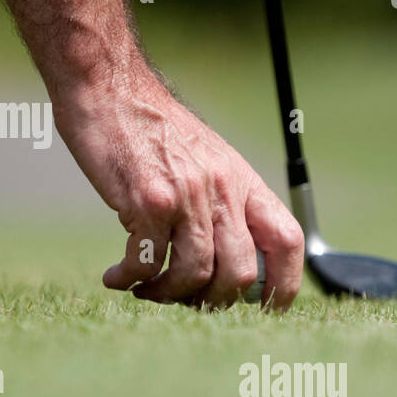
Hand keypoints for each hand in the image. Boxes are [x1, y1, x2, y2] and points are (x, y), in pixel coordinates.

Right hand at [54, 71, 304, 309]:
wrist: (109, 88)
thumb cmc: (149, 128)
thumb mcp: (205, 158)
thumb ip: (221, 201)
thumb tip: (229, 259)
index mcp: (242, 181)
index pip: (287, 240)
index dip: (285, 284)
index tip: (265, 308)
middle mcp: (222, 189)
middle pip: (239, 272)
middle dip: (212, 301)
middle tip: (184, 299)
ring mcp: (186, 196)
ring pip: (194, 275)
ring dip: (166, 294)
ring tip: (145, 289)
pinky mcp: (147, 201)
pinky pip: (146, 263)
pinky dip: (130, 279)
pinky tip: (116, 276)